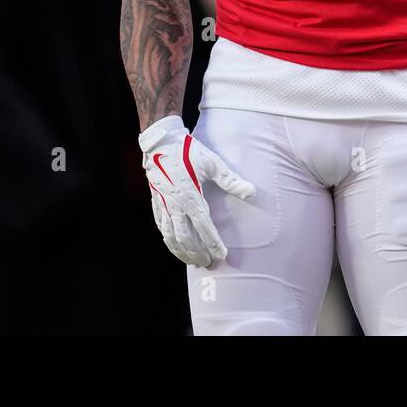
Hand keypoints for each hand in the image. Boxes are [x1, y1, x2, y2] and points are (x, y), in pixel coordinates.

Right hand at [138, 115, 254, 267]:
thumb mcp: (213, 163)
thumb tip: (251, 192)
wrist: (160, 142)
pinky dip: (168, 239)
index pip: (203, 227)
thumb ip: (231, 180)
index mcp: (190, 196)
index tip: (222, 255)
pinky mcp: (155, 201)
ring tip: (192, 261)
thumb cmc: (189, 151)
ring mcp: (163, 204)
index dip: (213, 243)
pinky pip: (160, 226)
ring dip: (181, 251)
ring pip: (170, 236)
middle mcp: (174, 204)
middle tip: (208, 264)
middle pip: (185, 238)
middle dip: (197, 253)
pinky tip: (174, 245)